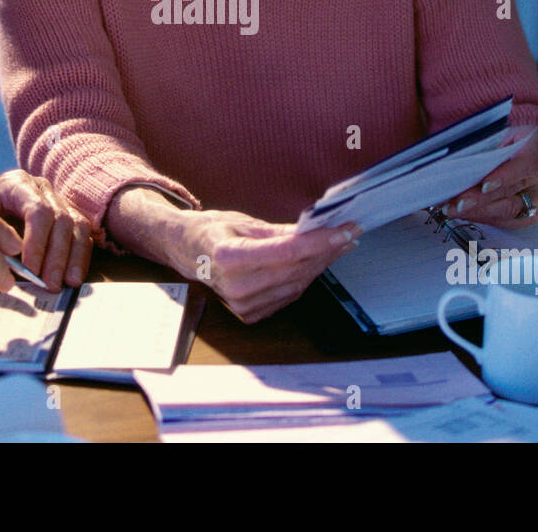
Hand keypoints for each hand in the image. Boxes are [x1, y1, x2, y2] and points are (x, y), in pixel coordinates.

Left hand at [0, 169, 91, 291]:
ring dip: (72, 258)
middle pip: (60, 219)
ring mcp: (58, 201)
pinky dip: (80, 258)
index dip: (37, 242)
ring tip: (66, 283)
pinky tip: (73, 278)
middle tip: (50, 284)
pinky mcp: (69, 218)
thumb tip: (6, 262)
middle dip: (56, 255)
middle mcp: (41, 188)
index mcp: (16, 184)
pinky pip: (83, 236)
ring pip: (76, 226)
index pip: (36, 210)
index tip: (30, 270)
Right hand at [181, 210, 362, 323]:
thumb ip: (279, 231)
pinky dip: (306, 277)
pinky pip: (290, 295)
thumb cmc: (212, 232)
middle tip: (350, 232)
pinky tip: (318, 261)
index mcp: (228, 258)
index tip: (344, 230)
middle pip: (296, 269)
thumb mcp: (242, 222)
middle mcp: (236, 286)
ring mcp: (243, 305)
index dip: (320, 242)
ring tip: (339, 244)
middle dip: (328, 250)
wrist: (187, 254)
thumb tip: (315, 230)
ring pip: (297, 284)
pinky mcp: (250, 314)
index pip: (287, 252)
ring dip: (321, 263)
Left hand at [440, 127, 537, 229]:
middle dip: (482, 199)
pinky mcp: (531, 212)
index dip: (506, 176)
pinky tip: (464, 213)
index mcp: (536, 143)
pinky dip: (483, 217)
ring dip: (479, 211)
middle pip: (514, 190)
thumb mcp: (488, 135)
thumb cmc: (496, 140)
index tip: (485, 185)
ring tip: (453, 209)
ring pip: (511, 209)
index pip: (527, 163)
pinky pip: (508, 221)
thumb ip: (478, 146)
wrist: (509, 151)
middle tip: (459, 202)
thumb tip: (453, 161)